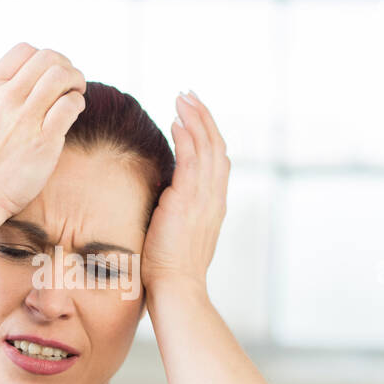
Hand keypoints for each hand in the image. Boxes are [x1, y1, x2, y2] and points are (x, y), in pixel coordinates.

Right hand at [0, 42, 86, 216]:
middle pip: (48, 59)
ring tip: (75, 94)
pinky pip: (69, 106)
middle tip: (70, 83)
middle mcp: (6, 98)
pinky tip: (74, 112)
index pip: (25, 51)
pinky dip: (77, 103)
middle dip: (65, 66)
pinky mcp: (43, 141)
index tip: (49, 75)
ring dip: (75, 81)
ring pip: (61, 76)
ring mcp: (25, 119)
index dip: (43, 58)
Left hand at [141, 90, 229, 293]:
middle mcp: (215, 198)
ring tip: (182, 98)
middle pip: (217, 146)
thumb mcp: (179, 234)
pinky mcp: (189, 201)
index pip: (218, 160)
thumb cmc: (170, 268)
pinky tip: (177, 122)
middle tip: (189, 95)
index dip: (208, 134)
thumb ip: (178, 212)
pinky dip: (188, 138)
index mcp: (214, 205)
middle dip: (204, 118)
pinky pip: (193, 161)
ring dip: (195, 119)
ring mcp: (205, 198)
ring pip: (208, 147)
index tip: (193, 116)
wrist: (177, 288)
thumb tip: (165, 200)